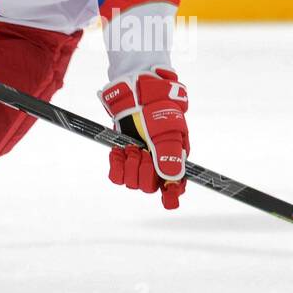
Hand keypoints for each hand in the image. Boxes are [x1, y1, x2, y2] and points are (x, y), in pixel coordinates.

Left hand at [98, 67, 189, 209]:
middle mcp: (156, 163)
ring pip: (132, 182)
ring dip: (130, 165)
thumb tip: (172, 179)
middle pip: (149, 187)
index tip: (169, 198)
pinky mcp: (122, 157)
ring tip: (132, 147)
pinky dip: (116, 165)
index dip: (172, 194)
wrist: (136, 93)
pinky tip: (119, 152)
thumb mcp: (166, 130)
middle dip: (144, 171)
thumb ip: (169, 154)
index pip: (176, 186)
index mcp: (174, 159)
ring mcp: (139, 161)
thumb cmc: (157, 109)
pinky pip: (116, 176)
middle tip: (142, 153)